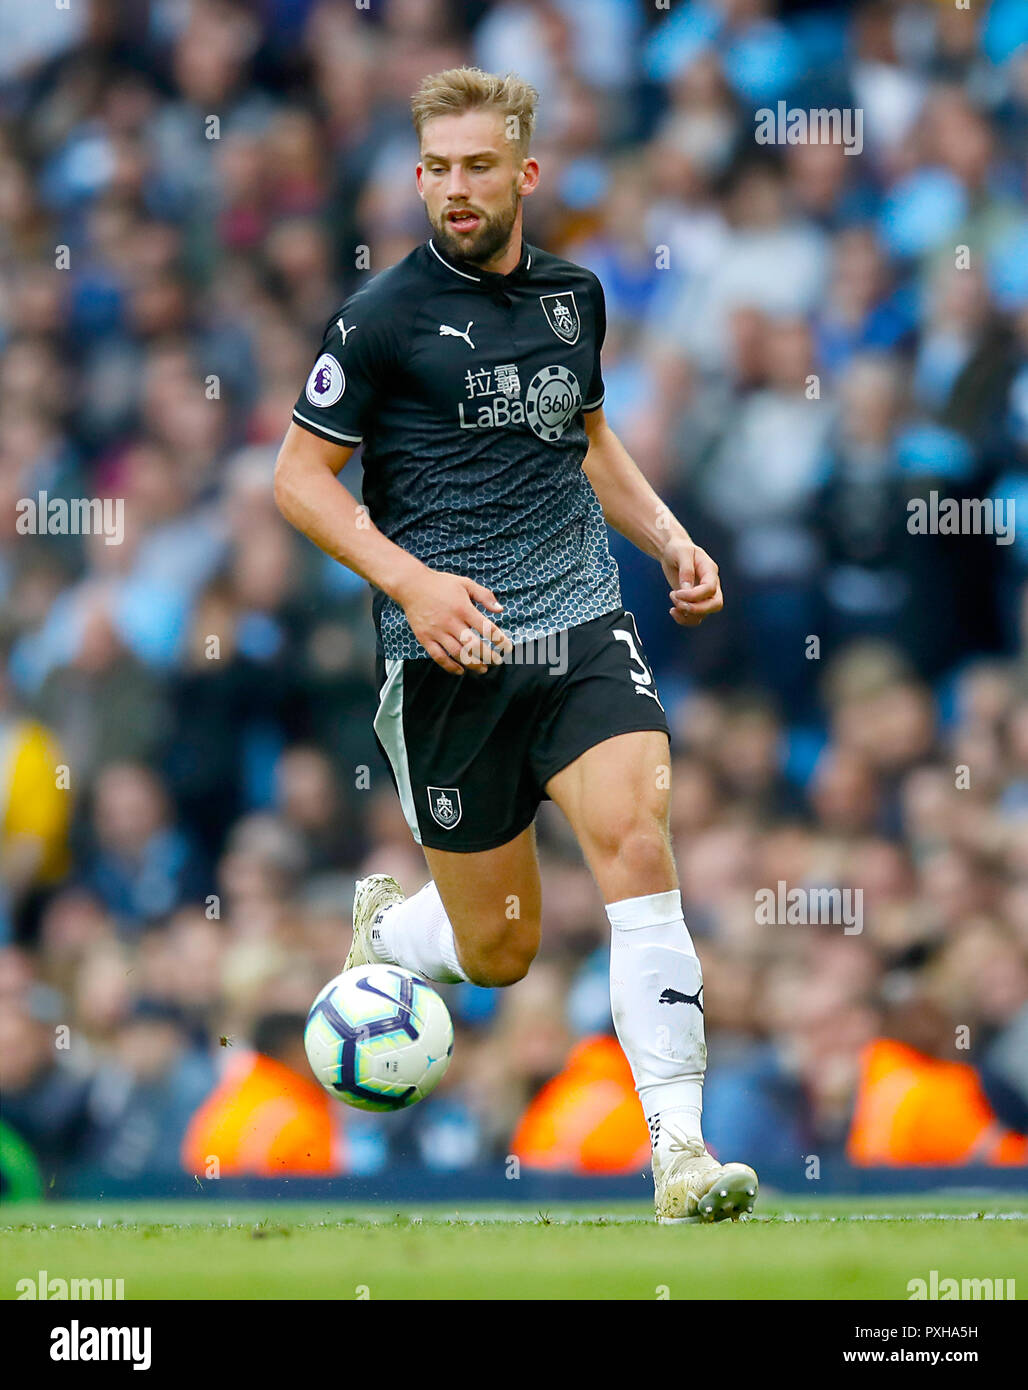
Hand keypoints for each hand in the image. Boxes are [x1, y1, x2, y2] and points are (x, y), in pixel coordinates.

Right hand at [397, 568, 511, 674]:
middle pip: (474, 645)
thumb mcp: (465, 583)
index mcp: (463, 608)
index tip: (508, 648)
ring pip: (458, 654)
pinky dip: (451, 667)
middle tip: (497, 661)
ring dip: (473, 664)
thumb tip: (500, 610)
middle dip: (489, 656)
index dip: (500, 640)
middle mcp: (451, 621)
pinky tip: (461, 671)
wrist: (411, 585)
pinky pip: (439, 657)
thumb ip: (484, 596)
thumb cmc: (441, 584)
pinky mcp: (425, 638)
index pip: (486, 628)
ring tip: (483, 669)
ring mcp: (437, 631)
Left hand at [661, 539, 722, 626]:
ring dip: (686, 613)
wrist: (672, 552)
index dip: (693, 595)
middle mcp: (711, 584)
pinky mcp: (694, 602)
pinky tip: (672, 611)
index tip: (676, 593)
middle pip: (715, 605)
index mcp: (710, 571)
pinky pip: (695, 618)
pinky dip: (684, 619)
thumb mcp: (681, 553)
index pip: (710, 589)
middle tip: (678, 603)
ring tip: (672, 599)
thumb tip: (686, 589)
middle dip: (696, 609)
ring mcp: (704, 595)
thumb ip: (686, 570)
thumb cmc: (678, 549)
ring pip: (704, 614)